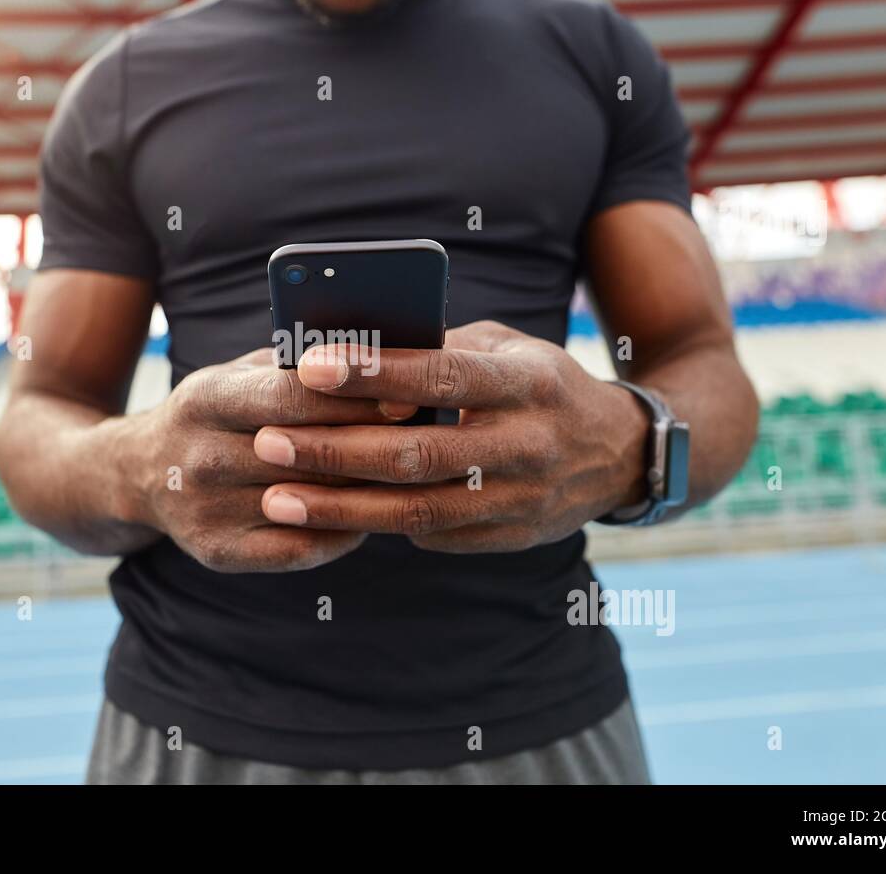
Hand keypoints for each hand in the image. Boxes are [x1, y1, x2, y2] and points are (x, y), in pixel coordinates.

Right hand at [126, 347, 415, 570]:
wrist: (140, 474)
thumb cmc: (217, 412)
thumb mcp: (238, 373)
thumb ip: (294, 365)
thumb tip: (377, 354)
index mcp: (209, 397)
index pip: (292, 395)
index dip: (354, 396)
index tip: (409, 395)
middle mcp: (203, 455)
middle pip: (307, 453)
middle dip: (373, 445)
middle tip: (430, 440)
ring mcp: (207, 509)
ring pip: (310, 503)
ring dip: (367, 492)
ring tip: (414, 478)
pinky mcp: (218, 551)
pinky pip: (300, 548)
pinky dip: (343, 533)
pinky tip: (372, 514)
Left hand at [251, 321, 648, 552]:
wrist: (618, 455)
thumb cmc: (541, 384)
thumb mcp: (508, 348)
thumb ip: (443, 348)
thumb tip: (355, 347)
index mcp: (528, 383)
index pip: (443, 376)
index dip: (374, 373)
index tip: (308, 367)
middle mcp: (528, 445)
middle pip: (417, 454)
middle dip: (334, 450)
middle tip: (267, 441)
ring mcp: (521, 500)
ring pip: (417, 511)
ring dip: (340, 508)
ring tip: (276, 498)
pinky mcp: (510, 537)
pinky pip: (433, 536)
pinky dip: (377, 526)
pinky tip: (326, 519)